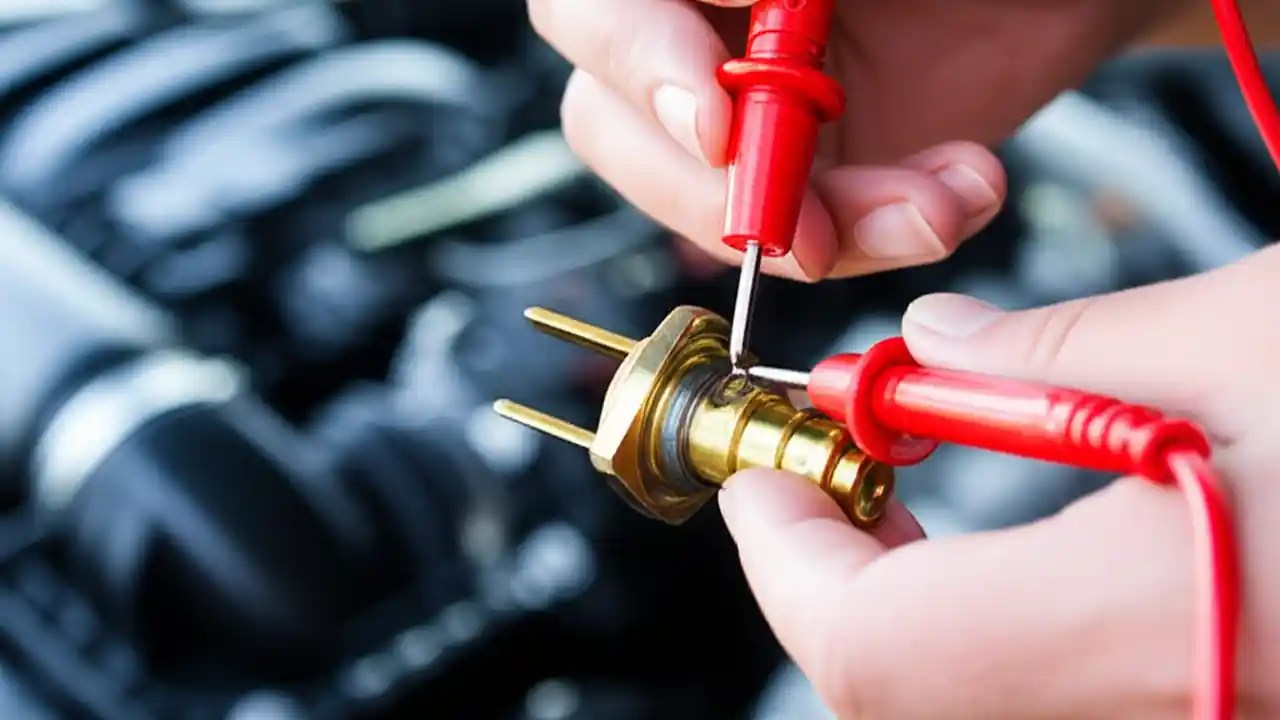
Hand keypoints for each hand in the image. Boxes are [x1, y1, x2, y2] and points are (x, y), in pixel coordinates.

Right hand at [528, 0, 1180, 280]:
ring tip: (937, 202)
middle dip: (716, 191)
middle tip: (808, 221)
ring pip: (707, 205)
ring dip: (820, 230)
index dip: (638, 69)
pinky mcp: (805, 178)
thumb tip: (723, 32)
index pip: (595, 14)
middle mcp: (696, 34)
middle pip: (614, 125)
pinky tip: (951, 198)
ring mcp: (745, 113)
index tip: (720, 127)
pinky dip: (874, 242)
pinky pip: (798, 242)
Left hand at [719, 244, 1279, 717]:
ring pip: (971, 698)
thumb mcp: (1250, 330)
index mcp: (1163, 617)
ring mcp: (1201, 713)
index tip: (762, 478)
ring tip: (901, 488)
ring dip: (902, 602)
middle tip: (826, 474)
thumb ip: (1058, 348)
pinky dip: (986, 626)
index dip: (784, 561)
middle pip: (905, 688)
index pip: (877, 646)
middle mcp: (1179, 704)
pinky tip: (1001, 546)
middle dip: (831, 577)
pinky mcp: (1222, 694)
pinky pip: (1053, 693)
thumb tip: (936, 345)